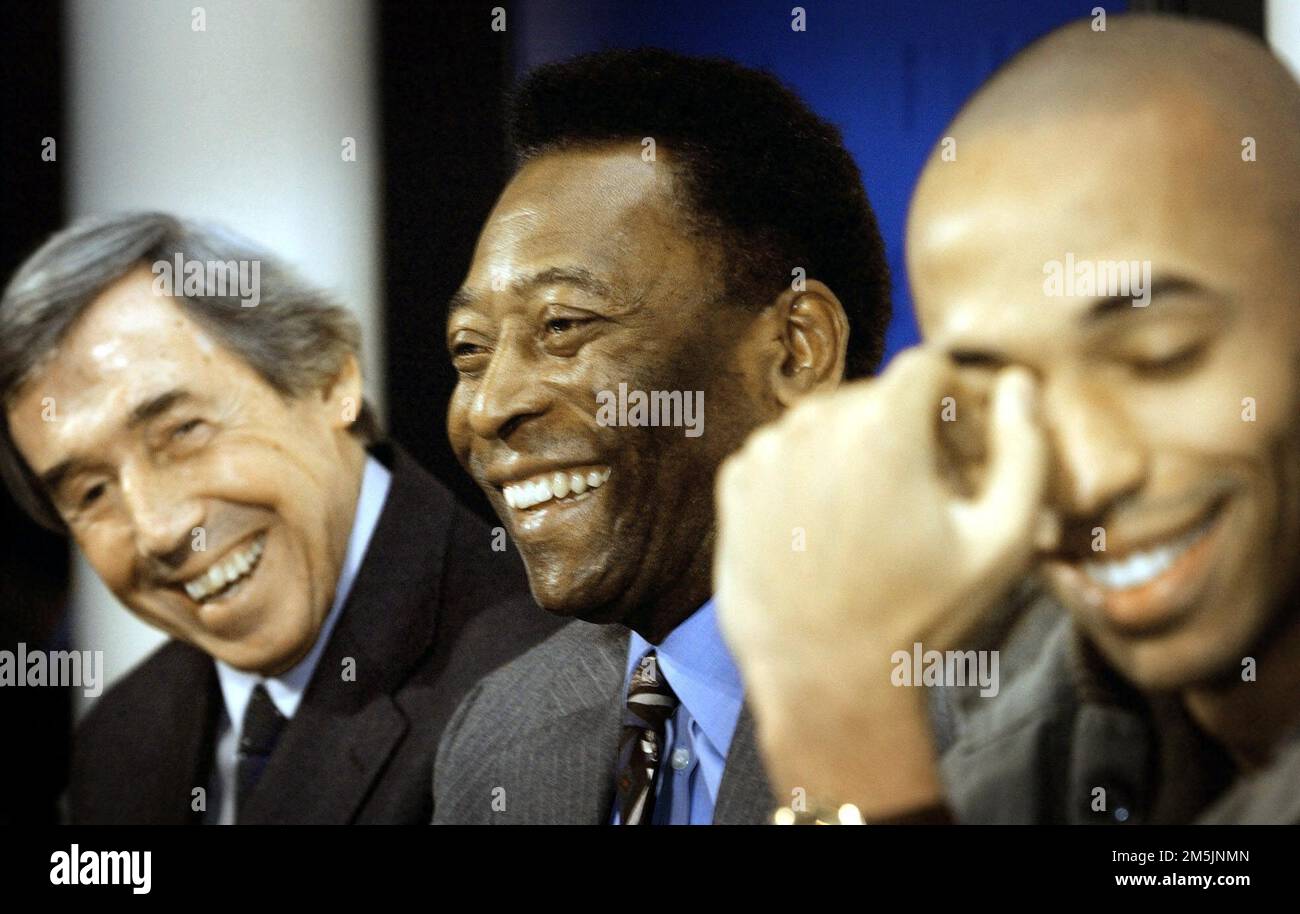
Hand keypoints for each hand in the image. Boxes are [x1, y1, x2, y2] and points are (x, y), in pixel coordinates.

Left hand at [713, 347, 1048, 817]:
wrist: (826, 681)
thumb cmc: (921, 616)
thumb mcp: (1000, 541)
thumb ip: (1024, 451)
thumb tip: (1018, 384)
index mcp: (882, 425)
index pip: (925, 367)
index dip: (955, 399)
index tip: (963, 444)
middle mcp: (815, 423)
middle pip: (874, 395)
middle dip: (906, 428)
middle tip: (925, 493)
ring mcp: (767, 452)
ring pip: (825, 422)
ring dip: (852, 449)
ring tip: (872, 518)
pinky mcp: (736, 484)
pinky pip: (782, 452)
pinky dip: (805, 474)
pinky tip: (824, 529)